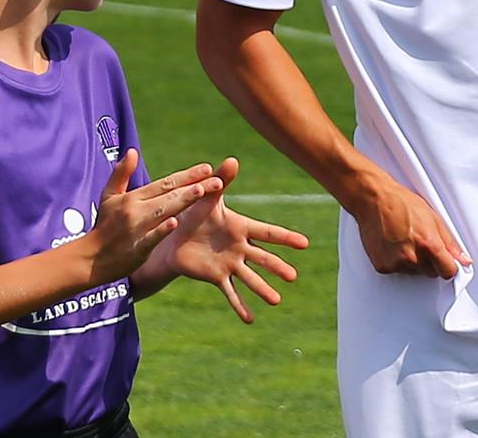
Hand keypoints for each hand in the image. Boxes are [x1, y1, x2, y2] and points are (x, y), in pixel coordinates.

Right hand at [85, 149, 220, 284]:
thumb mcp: (109, 197)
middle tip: (217, 180)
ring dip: (182, 201)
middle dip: (194, 186)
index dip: (186, 175)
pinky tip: (174, 222)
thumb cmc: (104, 226)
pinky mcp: (136, 248)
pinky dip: (161, 229)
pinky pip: (151, 237)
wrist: (90, 259)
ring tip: (202, 192)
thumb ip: (120, 173)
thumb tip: (131, 151)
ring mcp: (136, 228)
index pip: (165, 183)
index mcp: (133, 197)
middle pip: (169, 195)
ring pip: (164, 211)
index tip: (207, 168)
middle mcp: (136, 209)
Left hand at [146, 157, 308, 321]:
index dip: (286, 238)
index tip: (305, 244)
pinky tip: (250, 319)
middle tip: (293, 277)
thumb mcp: (208, 196)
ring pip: (250, 278)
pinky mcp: (216, 276)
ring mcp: (230, 264)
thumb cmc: (195, 212)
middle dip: (278, 267)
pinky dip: (239, 306)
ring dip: (263, 289)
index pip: (267, 233)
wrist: (173, 234)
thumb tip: (232, 159)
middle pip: (263, 258)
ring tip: (277, 301)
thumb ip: (221, 180)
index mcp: (241, 227)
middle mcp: (240, 248)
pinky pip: (230, 293)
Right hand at [350, 178, 468, 278]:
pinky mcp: (382, 267)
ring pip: (414, 273)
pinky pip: (397, 271)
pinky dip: (397, 262)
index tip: (446, 261)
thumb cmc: (402, 203)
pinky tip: (393, 245)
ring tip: (404, 240)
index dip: (448, 266)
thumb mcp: (433, 218)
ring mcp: (396, 264)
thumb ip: (450, 242)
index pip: (448, 272)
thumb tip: (463, 260)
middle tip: (419, 241)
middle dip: (430, 261)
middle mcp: (412, 257)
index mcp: (429, 245)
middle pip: (431, 273)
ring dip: (413, 261)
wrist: (374, 200)